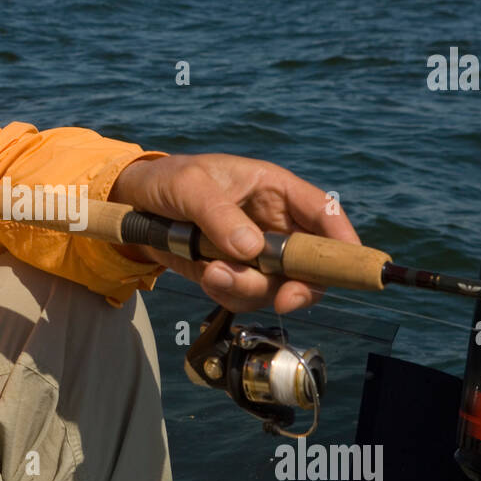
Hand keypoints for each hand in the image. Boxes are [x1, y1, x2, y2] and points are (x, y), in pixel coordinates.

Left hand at [107, 153, 361, 313]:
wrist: (131, 207)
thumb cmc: (165, 181)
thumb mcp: (188, 187)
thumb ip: (218, 215)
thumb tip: (251, 251)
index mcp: (275, 189)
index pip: (323, 213)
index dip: (343, 241)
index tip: (349, 268)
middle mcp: (274, 223)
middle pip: (312, 264)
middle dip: (300, 285)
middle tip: (283, 299)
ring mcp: (256, 253)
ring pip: (277, 287)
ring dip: (248, 288)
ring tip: (210, 271)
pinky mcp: (235, 273)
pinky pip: (246, 297)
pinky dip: (227, 294)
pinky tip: (203, 274)